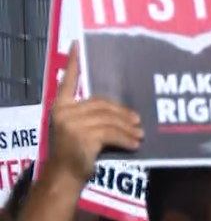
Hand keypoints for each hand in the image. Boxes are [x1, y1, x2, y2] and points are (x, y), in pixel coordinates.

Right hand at [45, 43, 141, 187]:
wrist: (66, 176)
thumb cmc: (77, 154)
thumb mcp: (81, 130)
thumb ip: (93, 116)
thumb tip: (124, 111)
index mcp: (60, 105)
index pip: (68, 81)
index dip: (73, 63)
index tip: (77, 44)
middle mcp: (64, 111)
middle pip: (101, 104)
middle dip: (122, 112)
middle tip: (138, 121)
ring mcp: (73, 124)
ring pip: (109, 119)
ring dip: (128, 128)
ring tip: (140, 135)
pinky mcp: (84, 137)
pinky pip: (112, 134)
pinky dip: (126, 139)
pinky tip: (135, 144)